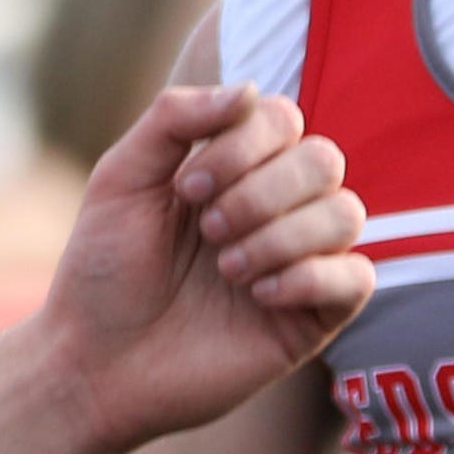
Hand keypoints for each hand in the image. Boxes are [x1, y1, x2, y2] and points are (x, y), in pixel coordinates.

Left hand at [41, 84, 369, 453]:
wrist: (95, 362)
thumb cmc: (104, 271)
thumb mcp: (122, 177)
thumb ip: (174, 118)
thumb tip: (250, 90)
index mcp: (235, 169)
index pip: (283, 119)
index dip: (243, 145)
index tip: (188, 191)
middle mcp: (276, 209)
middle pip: (323, 159)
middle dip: (261, 191)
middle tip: (208, 232)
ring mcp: (299, 262)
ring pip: (347, 213)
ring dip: (280, 236)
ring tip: (226, 270)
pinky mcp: (313, 318)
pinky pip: (357, 277)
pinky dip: (309, 276)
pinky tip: (258, 296)